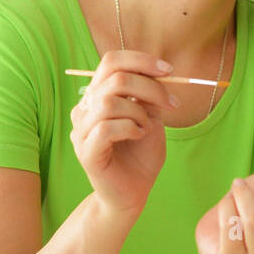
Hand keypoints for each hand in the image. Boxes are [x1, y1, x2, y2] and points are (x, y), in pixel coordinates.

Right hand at [70, 50, 177, 216]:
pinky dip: (131, 128)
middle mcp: (85, 109)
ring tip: (147, 128)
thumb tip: (157, 72)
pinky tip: (139, 136)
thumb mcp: (151, 118)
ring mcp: (81, 130)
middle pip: (114, 78)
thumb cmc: (141, 156)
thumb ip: (148, 96)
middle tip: (172, 103)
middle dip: (150, 87)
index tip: (169, 70)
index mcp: (98, 96)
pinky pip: (106, 128)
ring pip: (109, 102)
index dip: (141, 60)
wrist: (133, 192)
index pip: (111, 61)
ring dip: (139, 113)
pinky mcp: (85, 151)